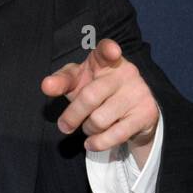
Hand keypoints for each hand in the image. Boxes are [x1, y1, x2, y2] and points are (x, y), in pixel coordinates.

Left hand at [40, 39, 157, 157]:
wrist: (130, 110)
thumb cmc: (96, 90)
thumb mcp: (76, 82)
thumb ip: (60, 82)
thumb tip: (46, 85)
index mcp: (105, 60)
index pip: (106, 50)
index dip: (109, 49)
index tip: (112, 51)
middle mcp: (125, 72)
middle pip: (90, 97)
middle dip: (72, 116)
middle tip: (64, 126)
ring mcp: (138, 92)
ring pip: (100, 120)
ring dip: (87, 129)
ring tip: (89, 126)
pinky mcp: (146, 113)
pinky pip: (115, 135)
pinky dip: (98, 143)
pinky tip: (91, 143)